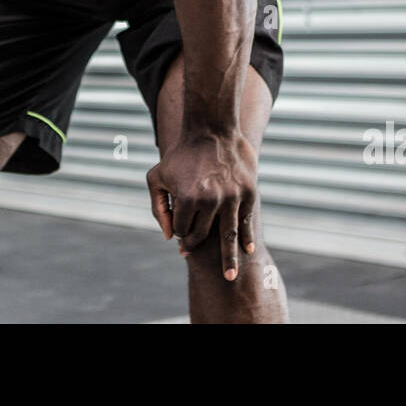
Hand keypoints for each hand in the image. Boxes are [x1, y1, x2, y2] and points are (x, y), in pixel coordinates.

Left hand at [146, 131, 258, 280]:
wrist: (212, 128)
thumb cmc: (181, 154)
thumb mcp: (157, 177)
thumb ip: (159, 208)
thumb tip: (170, 237)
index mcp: (187, 198)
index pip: (182, 230)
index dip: (179, 230)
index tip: (180, 224)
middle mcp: (211, 201)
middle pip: (202, 234)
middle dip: (195, 242)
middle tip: (191, 250)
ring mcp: (232, 198)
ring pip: (228, 236)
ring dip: (229, 260)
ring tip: (229, 278)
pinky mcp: (249, 193)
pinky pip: (246, 221)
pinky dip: (246, 238)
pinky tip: (248, 251)